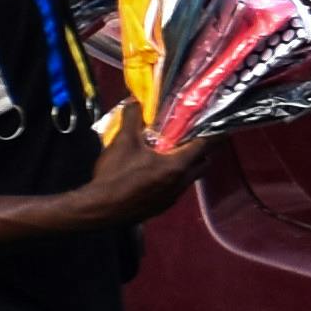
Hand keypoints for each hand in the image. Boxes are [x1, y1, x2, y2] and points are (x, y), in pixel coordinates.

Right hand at [75, 110, 203, 227]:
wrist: (95, 209)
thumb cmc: (114, 175)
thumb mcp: (123, 141)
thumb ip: (132, 118)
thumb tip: (135, 101)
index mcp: (177, 166)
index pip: (206, 146)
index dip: (212, 133)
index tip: (215, 124)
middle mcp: (180, 184)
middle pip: (203, 163)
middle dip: (201, 150)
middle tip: (190, 138)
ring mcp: (171, 199)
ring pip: (189, 178)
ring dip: (186, 166)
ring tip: (171, 154)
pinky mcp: (160, 208)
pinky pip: (175, 190)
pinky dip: (172, 180)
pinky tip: (155, 174)